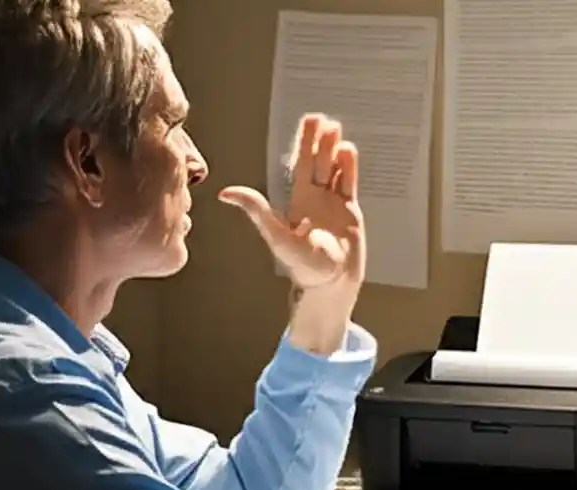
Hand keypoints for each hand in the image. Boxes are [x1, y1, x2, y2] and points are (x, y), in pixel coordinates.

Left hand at [219, 113, 365, 353]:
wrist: (331, 283)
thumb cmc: (304, 266)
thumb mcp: (277, 236)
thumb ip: (256, 211)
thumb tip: (226, 193)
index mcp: (298, 201)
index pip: (300, 164)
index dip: (304, 143)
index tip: (309, 123)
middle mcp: (315, 199)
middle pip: (317, 162)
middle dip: (319, 141)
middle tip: (322, 119)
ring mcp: (333, 204)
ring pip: (334, 170)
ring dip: (334, 150)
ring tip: (337, 129)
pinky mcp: (350, 213)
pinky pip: (349, 184)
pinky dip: (349, 168)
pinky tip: (349, 152)